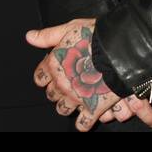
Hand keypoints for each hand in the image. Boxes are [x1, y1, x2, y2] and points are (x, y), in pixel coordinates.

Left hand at [26, 20, 151, 130]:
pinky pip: (83, 123)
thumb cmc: (97, 36)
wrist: (122, 49)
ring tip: (77, 99)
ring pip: (63, 109)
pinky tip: (87, 116)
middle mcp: (62, 83)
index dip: (46, 75)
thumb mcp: (70, 28)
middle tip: (69, 84)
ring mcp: (76, 98)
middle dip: (58, 90)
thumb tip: (29, 37)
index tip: (53, 73)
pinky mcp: (92, 108)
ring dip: (68, 105)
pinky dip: (84, 122)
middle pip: (51, 94)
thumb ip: (48, 35)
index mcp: (54, 64)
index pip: (40, 77)